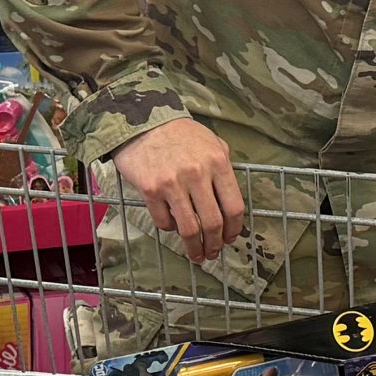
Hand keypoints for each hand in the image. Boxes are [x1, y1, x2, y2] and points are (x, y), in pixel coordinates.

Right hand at [109, 117, 244, 263]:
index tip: (230, 238)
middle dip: (215, 245)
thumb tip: (230, 201)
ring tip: (196, 255)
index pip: (234, 207)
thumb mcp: (211, 142)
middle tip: (213, 253)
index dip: (234, 229)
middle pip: (213, 224)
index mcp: (218, 163)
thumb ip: (223, 168)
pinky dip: (170, 228)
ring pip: (189, 229)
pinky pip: (164, 222)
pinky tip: (172, 225)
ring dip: (194, 248)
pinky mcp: (150, 190)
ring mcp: (173, 183)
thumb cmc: (179, 133)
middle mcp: (197, 174)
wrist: (141, 120)